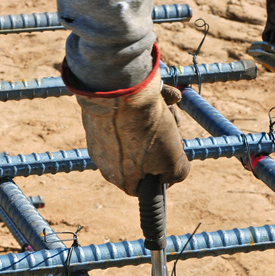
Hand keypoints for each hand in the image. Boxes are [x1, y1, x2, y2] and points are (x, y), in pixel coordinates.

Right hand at [63, 45, 189, 195]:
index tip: (174, 158)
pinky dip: (148, 102)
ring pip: (138, 129)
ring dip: (160, 117)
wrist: (119, 89)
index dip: (163, 173)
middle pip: (144, 155)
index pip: (145, 186)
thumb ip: (176, 174)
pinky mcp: (99, 112)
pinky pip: (128, 110)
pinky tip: (160, 94)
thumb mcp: (174, 162)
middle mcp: (105, 159)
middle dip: (164, 140)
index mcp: (121, 177)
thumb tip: (172, 173)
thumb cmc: (146, 131)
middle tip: (174, 127)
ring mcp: (100, 135)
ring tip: (168, 105)